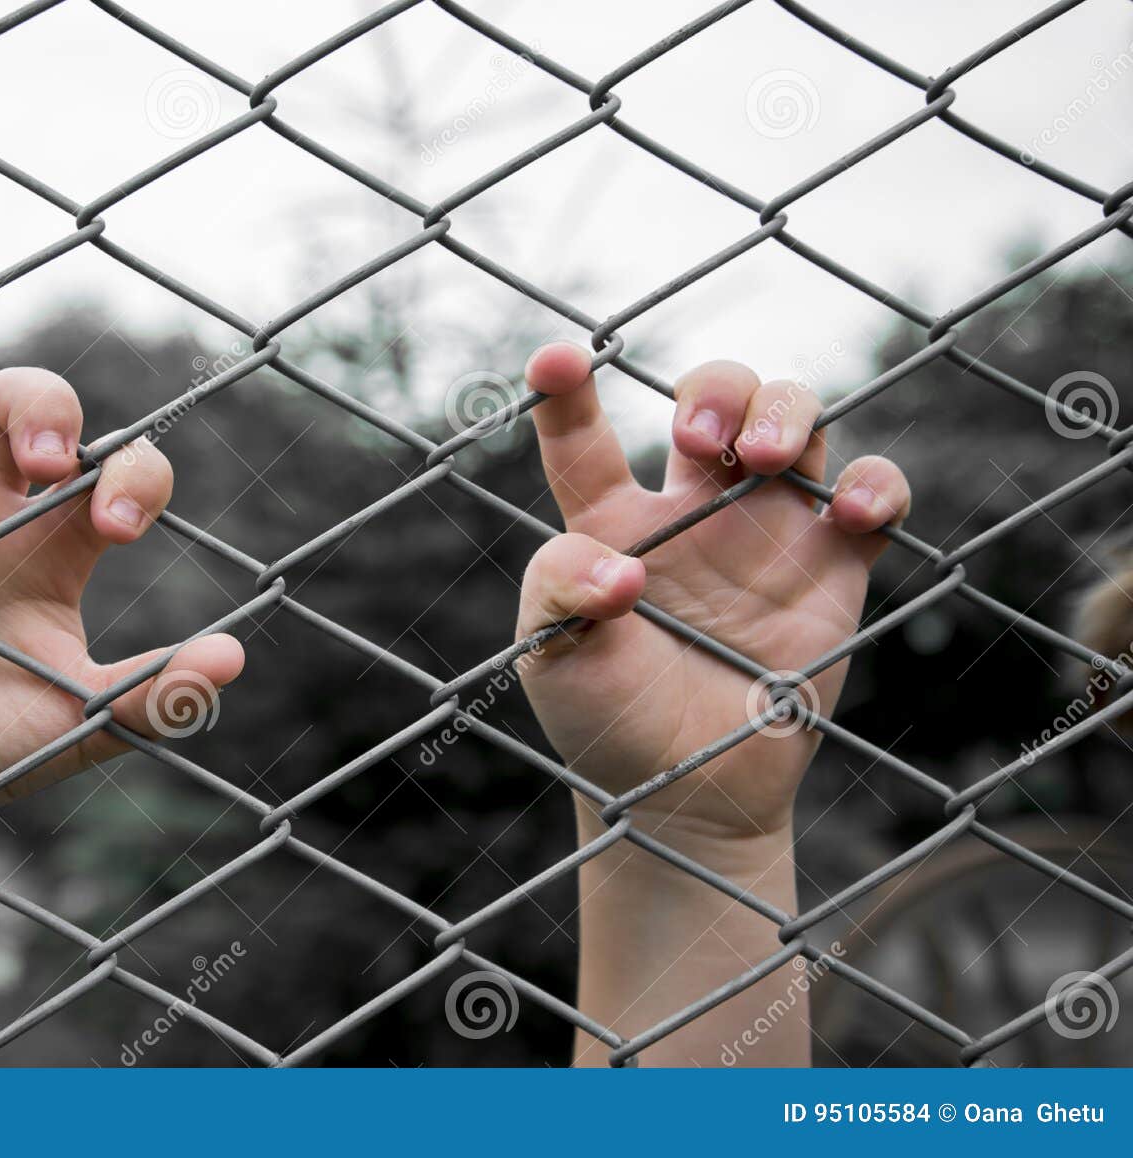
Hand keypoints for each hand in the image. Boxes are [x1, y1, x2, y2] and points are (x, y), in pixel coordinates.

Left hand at [516, 344, 910, 838]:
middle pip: (716, 395)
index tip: (555, 359)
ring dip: (788, 411)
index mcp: (612, 521)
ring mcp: (767, 531)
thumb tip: (622, 573)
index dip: (565, 389)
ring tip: (767, 460)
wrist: (688, 796)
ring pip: (797, 417)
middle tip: (702, 443)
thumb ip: (559, 591)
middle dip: (716, 390)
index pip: (584, 436)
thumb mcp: (552, 656)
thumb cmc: (608, 721)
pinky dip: (875, 482)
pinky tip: (852, 512)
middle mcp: (691, 509)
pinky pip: (873, 491)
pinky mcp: (835, 565)